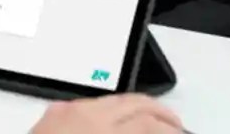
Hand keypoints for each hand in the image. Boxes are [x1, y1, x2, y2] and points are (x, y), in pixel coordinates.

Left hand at [30, 95, 181, 133]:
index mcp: (102, 133)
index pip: (149, 126)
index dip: (171, 130)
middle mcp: (86, 115)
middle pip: (135, 102)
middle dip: (161, 113)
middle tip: (175, 125)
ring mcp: (68, 110)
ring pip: (114, 99)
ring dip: (137, 108)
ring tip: (150, 122)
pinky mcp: (55, 111)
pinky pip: (90, 103)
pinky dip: (110, 110)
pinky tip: (116, 122)